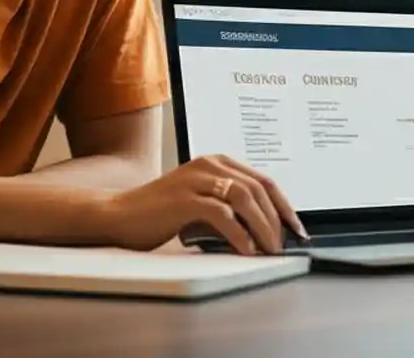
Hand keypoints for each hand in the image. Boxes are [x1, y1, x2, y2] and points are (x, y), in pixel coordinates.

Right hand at [92, 154, 305, 254]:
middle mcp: (210, 165)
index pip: (263, 181)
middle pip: (259, 189)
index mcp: (217, 162)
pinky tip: (246, 250)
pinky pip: (223, 215)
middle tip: (284, 245)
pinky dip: (239, 234)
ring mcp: (197, 179)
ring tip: (269, 250)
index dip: (283, 205)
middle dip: (277, 220)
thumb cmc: (160, 214)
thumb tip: (266, 230)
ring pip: (246, 199)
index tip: (296, 228)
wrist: (117, 215)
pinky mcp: (184, 198)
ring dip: (263, 227)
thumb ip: (228, 207)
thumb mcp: (200, 203)